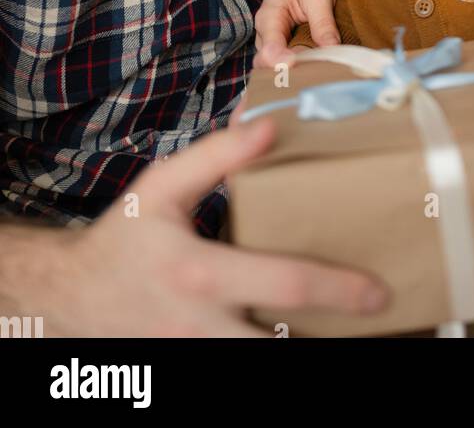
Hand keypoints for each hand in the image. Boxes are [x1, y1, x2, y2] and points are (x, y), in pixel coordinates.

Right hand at [6, 118, 388, 336]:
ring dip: (306, 351)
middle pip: (282, 348)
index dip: (337, 291)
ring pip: (262, 366)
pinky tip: (300, 338)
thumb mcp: (163, 185)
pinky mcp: (192, 368)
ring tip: (349, 335)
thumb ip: (215, 156)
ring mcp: (194, 356)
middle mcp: (200, 326)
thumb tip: (268, 125)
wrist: (72, 293)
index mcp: (200, 273)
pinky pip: (242, 371)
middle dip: (332, 341)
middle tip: (377, 323)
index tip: (377, 292)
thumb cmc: (126, 233)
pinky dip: (274, 357)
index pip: (284, 286)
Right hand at [254, 0, 339, 69]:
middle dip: (290, 73)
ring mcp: (271, 44)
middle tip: (315, 74)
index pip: (269, 49)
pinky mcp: (282, 48)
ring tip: (319, 73)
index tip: (299, 67)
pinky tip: (316, 70)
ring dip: (297, 73)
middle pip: (270, 65)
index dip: (283, 63)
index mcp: (269, 17)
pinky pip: (287, 64)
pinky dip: (300, 69)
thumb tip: (332, 50)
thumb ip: (323, 23)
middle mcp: (265, 35)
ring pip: (277, 67)